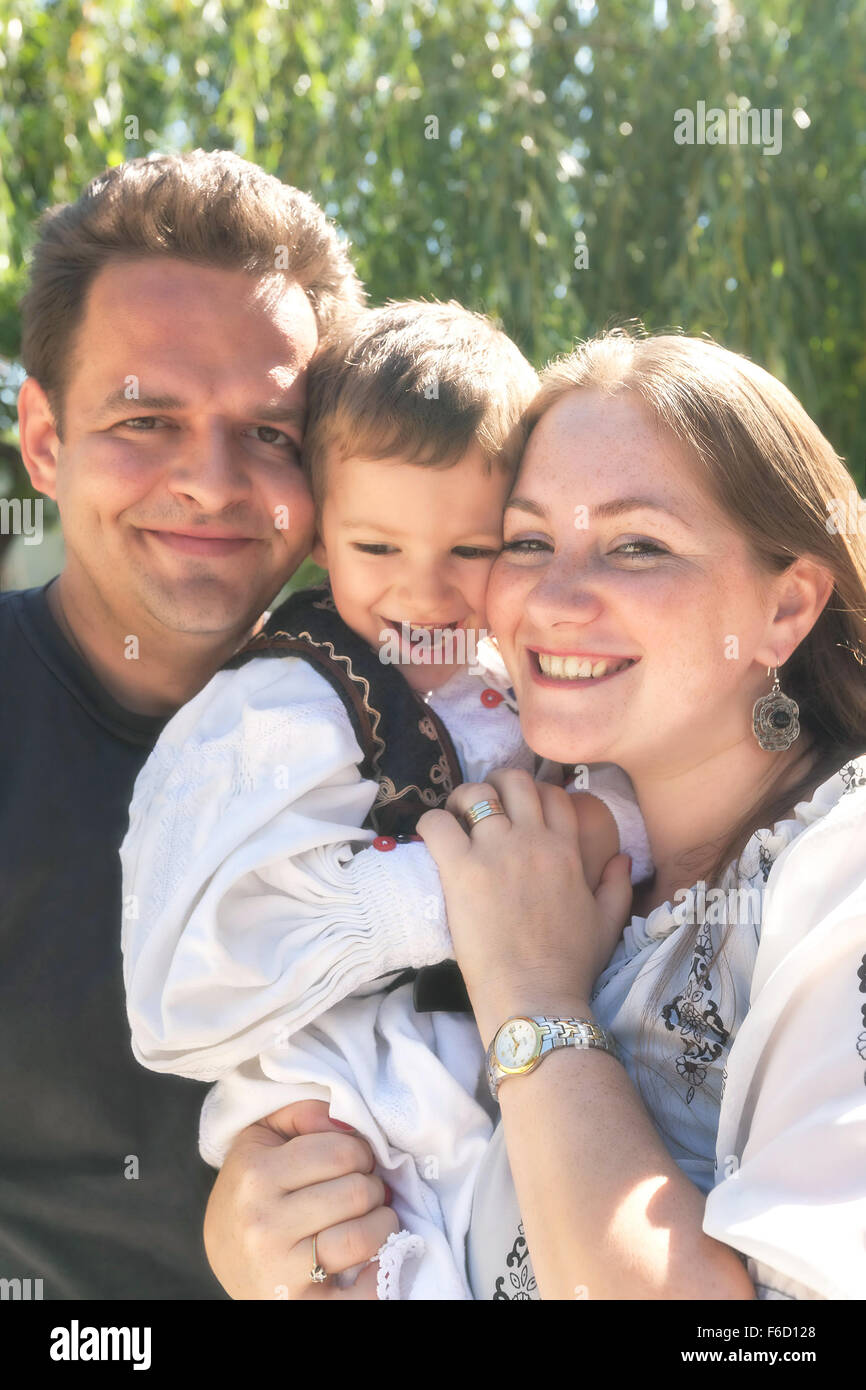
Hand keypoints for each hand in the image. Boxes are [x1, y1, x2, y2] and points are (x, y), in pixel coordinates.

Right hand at [204, 1099, 398, 1299]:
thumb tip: (351, 1123)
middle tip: (362, 1190)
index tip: (355, 1161)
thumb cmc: (252, 1189)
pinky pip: (361, 1295)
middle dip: (371, 1186)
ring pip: (363, 1237)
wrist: (226, 1256)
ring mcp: (281, 1269)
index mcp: (257, 1175)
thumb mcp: (263, 1137)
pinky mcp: (300, 1304)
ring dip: (381, 1224)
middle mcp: (264, 1223)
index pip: (341, 1152)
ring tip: (370, 1219)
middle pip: (356, 1192)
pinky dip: (380, 1275)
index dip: (360, 1152)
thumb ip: (305, 1114)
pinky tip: (376, 1260)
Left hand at [417, 769, 631, 1037]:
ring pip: (474, 793)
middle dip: (495, 786)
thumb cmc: (571, 965)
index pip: (551, 794)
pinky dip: (430, 823)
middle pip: (512, 780)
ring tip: (454, 821)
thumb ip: (617, 885)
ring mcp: (494, 852)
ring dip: (461, 800)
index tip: (518, 811)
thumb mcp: (607, 922)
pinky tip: (432, 839)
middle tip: (481, 809)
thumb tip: (622, 858)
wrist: (535, 997)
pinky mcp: (460, 870)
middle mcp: (531, 840)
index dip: (533, 794)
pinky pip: (437, 824)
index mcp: (565, 849)